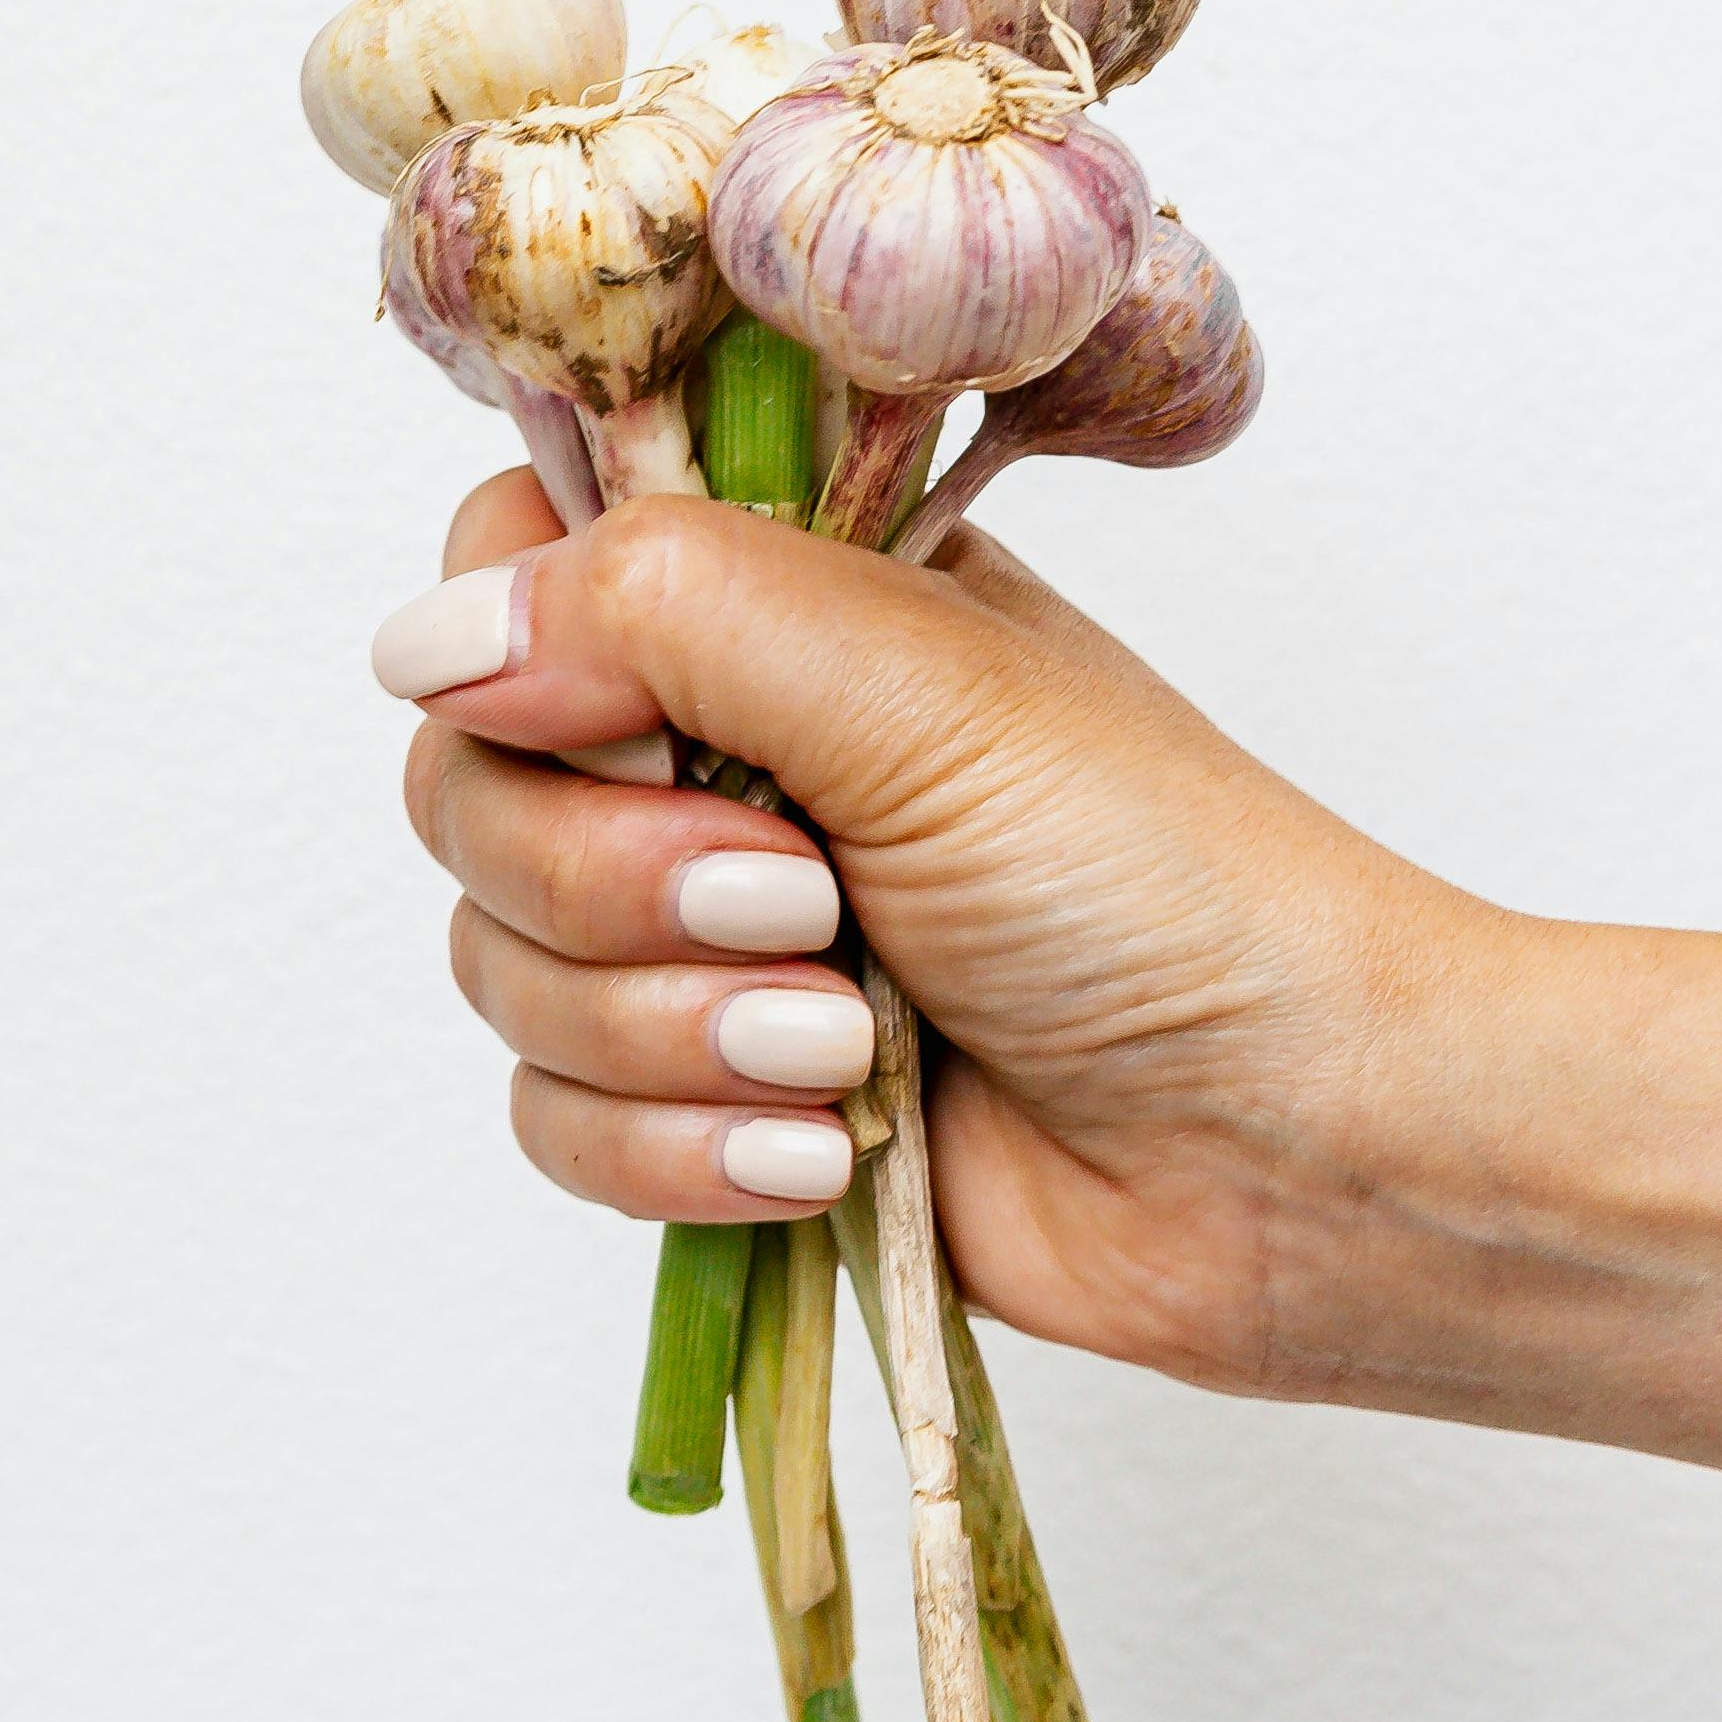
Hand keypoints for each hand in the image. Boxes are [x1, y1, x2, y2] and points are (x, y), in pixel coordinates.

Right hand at [383, 474, 1478, 1395]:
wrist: (1297, 1152)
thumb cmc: (1167, 887)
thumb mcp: (916, 685)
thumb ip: (659, 612)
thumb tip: (424, 646)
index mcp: (773, 605)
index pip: (513, 567)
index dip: (521, 653)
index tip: (631, 721)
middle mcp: (719, 754)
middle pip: (471, 788)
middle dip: (611, 881)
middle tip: (802, 902)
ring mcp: (707, 936)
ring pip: (501, 971)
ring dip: (665, 1030)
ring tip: (846, 1052)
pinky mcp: (712, 1102)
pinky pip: (556, 1123)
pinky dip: (675, 1151)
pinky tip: (819, 1153)